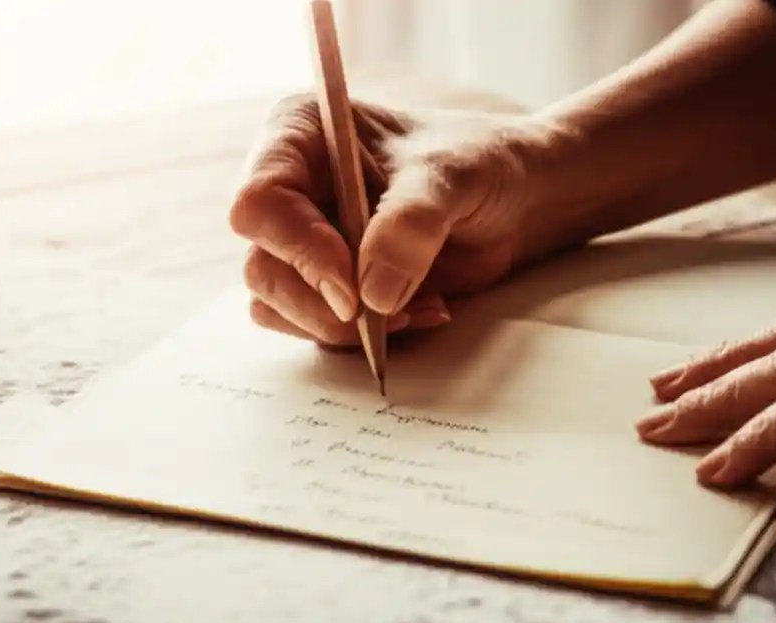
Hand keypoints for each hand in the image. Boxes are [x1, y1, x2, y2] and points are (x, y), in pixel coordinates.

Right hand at [228, 94, 549, 345]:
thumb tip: (371, 293)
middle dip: (320, 302)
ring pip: (277, 305)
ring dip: (341, 325)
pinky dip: (360, 336)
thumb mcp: (453, 177)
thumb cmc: (480, 163)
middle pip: (261, 265)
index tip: (352, 288)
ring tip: (414, 308)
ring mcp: (303, 239)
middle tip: (382, 315)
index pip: (260, 201)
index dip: (297, 249)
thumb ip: (410, 224)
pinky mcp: (324, 283)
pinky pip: (312, 326)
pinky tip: (416, 312)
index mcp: (300, 134)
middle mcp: (289, 187)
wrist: (515, 199)